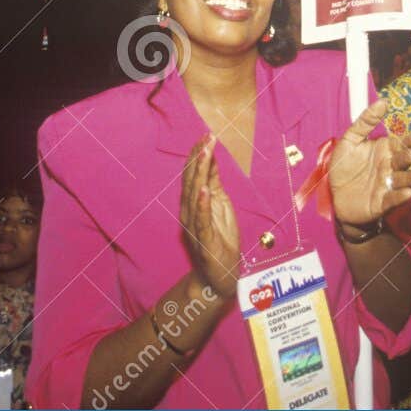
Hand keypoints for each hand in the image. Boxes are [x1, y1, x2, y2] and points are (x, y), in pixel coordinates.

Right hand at [180, 136, 239, 298]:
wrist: (218, 274)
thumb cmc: (219, 239)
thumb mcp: (220, 205)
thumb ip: (214, 183)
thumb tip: (211, 158)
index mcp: (194, 202)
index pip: (193, 174)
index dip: (198, 154)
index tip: (205, 135)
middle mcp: (189, 210)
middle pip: (192, 179)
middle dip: (199, 157)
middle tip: (206, 137)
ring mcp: (195, 224)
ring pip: (195, 194)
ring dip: (199, 173)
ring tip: (204, 153)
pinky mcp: (204, 238)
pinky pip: (201, 219)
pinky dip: (202, 204)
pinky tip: (204, 190)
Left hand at [328, 99, 410, 228]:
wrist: (333, 196)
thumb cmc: (343, 166)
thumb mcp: (350, 140)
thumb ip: (365, 122)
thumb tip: (383, 102)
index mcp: (383, 150)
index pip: (399, 143)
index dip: (408, 140)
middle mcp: (388, 167)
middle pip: (402, 161)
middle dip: (409, 158)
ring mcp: (386, 185)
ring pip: (402, 180)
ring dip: (410, 178)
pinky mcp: (381, 202)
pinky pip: (392, 199)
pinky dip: (400, 196)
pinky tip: (407, 193)